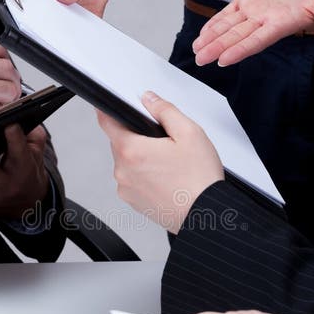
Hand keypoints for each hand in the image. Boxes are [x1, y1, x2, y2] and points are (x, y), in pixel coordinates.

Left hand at [97, 92, 223, 233]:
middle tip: (165, 143)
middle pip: (121, 143)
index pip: (107, 122)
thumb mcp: (189, 132)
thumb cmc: (199, 179)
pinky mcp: (134, 202)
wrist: (206, 214)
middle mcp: (123, 171)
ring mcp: (127, 189)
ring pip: (128, 163)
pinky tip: (167, 178)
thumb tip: (149, 99)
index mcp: (132, 151)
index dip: (107, 110)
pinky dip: (146, 177)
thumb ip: (164, 110)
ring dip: (143, 158)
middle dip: (138, 138)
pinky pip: (134, 181)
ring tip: (170, 164)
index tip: (108, 106)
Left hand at [192, 0, 313, 66]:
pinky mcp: (249, 1)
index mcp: (280, 25)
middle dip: (217, 48)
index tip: (223, 60)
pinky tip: (203, 34)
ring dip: (212, 38)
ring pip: (229, 27)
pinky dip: (215, 23)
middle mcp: (263, 21)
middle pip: (237, 37)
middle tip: (200, 60)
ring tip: (196, 50)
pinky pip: (229, 14)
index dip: (240, 50)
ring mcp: (254, 12)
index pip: (257, 40)